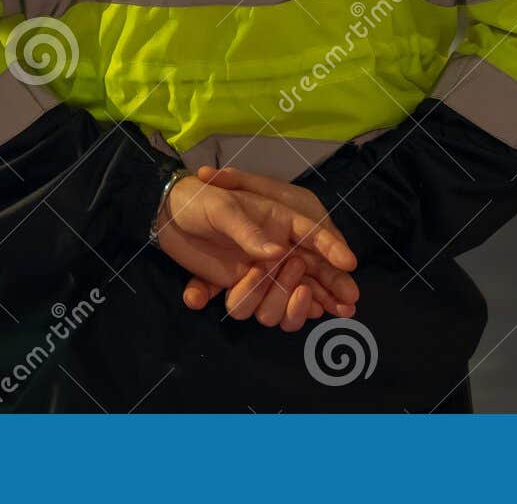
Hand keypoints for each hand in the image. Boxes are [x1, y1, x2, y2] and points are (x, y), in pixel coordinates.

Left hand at [156, 175, 357, 329]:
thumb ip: (247, 230)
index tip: (350, 262)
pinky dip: (283, 310)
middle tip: (348, 302)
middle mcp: (276, 244)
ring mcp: (262, 267)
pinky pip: (268, 303)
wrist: (166, 217)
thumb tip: (274, 252)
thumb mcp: (221, 208)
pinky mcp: (244, 284)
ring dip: (303, 301)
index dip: (332, 247)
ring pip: (293, 289)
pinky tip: (299, 316)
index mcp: (277, 217)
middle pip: (313, 267)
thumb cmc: (199, 200)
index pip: (312, 231)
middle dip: (332, 284)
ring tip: (312, 307)